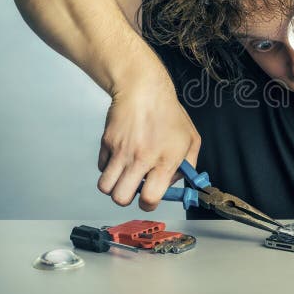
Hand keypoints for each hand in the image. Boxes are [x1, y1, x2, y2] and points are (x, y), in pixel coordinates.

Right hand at [96, 74, 200, 210]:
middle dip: (127, 198)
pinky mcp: (107, 143)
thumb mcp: (191, 139)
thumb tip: (178, 184)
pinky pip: (101, 168)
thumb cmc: (169, 114)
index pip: (150, 198)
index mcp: (165, 160)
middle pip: (121, 198)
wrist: (143, 90)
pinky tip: (120, 158)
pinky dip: (109, 168)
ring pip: (105, 186)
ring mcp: (121, 151)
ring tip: (124, 176)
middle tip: (134, 188)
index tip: (150, 199)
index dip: (149, 204)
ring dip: (114, 186)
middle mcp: (141, 157)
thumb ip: (189, 165)